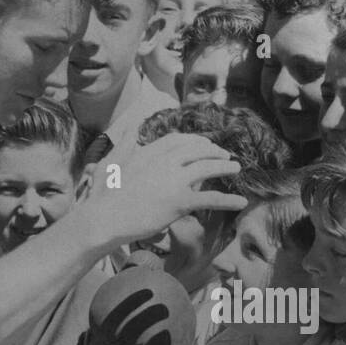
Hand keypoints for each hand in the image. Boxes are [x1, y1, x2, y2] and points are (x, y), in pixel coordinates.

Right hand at [84, 133, 243, 246]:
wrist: (104, 217)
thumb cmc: (104, 195)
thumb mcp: (113, 162)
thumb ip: (126, 144)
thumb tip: (131, 127)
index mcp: (150, 151)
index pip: (178, 140)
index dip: (195, 141)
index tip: (204, 144)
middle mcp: (164, 161)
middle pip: (197, 150)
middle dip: (213, 151)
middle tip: (224, 155)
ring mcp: (173, 180)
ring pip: (208, 168)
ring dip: (224, 167)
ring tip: (236, 169)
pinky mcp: (180, 201)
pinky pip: (211, 198)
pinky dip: (229, 200)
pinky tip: (241, 203)